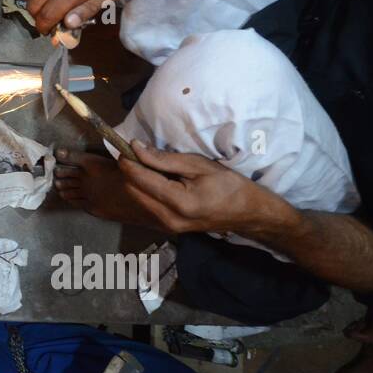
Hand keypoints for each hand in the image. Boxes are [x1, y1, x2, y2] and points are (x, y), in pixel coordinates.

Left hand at [116, 141, 299, 237]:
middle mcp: (168, 219)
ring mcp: (168, 226)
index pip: (141, 180)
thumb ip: (164, 160)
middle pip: (133, 191)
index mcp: (178, 203)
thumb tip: (136, 149)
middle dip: (129, 170)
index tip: (125, 145)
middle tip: (135, 152)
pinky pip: (147, 204)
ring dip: (136, 179)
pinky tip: (155, 176)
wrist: (248, 213)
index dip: (128, 161)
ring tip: (145, 162)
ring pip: (138, 198)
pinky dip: (145, 189)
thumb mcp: (198, 165)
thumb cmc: (228, 185)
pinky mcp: (169, 227)